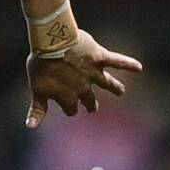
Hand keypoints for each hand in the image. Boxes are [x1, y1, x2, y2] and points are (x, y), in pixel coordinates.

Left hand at [25, 29, 142, 128]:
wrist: (52, 43)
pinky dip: (129, 64)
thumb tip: (30, 127)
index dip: (69, 108)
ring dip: (115, 88)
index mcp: (69, 97)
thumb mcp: (36, 89)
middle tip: (93, 107)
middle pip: (89, 99)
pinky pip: (118, 61)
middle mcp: (84, 88)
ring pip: (108, 83)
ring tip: (121, 91)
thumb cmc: (41, 65)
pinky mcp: (100, 57)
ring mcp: (94, 73)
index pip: (71, 108)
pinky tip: (139, 67)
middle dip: (91, 104)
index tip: (68, 107)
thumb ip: (37, 109)